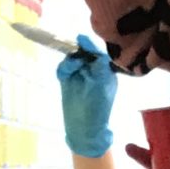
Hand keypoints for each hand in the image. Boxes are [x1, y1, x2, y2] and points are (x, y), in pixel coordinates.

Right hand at [57, 35, 117, 157]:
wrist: (84, 129)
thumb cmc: (98, 108)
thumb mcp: (102, 83)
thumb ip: (97, 63)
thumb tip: (93, 48)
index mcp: (105, 70)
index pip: (97, 52)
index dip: (89, 45)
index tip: (81, 39)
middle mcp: (93, 70)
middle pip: (83, 52)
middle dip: (78, 51)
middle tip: (74, 53)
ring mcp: (79, 74)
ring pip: (72, 59)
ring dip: (70, 62)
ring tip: (70, 71)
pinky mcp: (67, 80)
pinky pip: (64, 69)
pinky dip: (64, 69)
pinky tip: (64, 75)